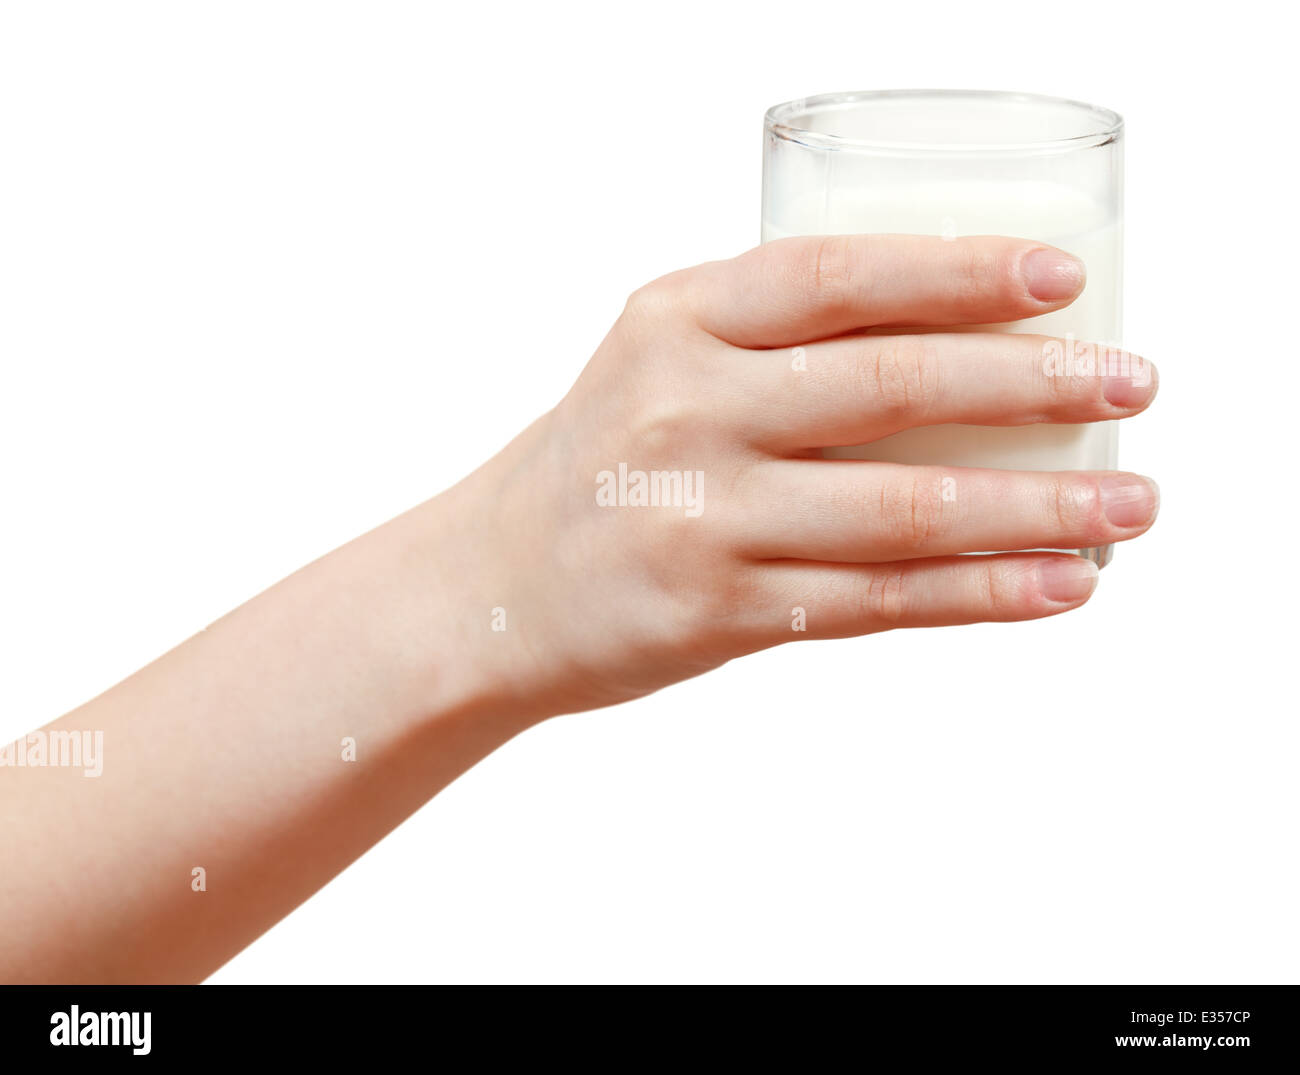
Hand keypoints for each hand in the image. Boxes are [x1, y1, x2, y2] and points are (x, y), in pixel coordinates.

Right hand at [436, 235, 1158, 717]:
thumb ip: (781, 344)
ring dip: (1036, 509)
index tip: (1060, 283)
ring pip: (903, 509)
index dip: (960, 273)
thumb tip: (966, 349)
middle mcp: (685, 409)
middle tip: (1131, 385)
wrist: (496, 583)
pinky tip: (1056, 585)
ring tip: (1130, 505)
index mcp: (676, 320)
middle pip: (890, 387)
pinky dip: (980, 595)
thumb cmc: (605, 458)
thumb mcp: (664, 361)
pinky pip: (878, 602)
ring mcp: (701, 516)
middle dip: (1032, 384)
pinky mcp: (720, 611)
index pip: (838, 278)